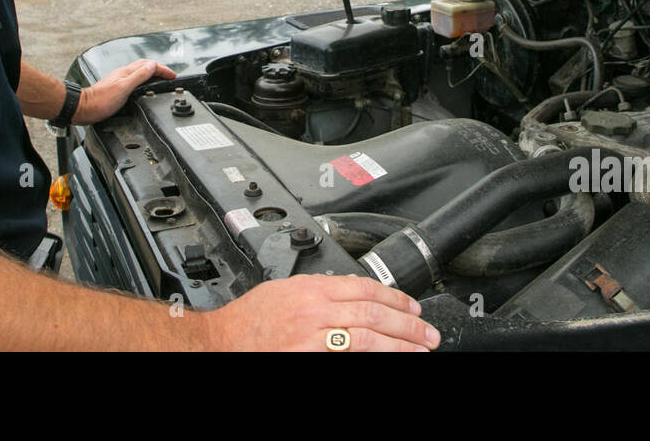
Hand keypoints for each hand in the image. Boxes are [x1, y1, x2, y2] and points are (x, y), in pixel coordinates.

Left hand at [74, 59, 175, 123]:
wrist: (84, 109)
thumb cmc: (100, 101)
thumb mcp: (124, 88)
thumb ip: (139, 76)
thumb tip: (153, 66)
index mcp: (126, 72)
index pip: (149, 65)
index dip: (163, 69)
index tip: (172, 75)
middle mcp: (123, 74)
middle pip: (145, 66)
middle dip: (159, 69)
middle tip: (169, 75)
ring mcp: (119, 81)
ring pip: (139, 73)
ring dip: (151, 74)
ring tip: (159, 79)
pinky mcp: (116, 89)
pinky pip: (134, 81)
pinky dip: (143, 82)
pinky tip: (142, 88)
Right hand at [202, 274, 440, 351]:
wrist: (221, 342)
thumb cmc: (250, 319)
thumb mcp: (286, 289)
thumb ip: (319, 289)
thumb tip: (353, 292)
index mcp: (312, 288)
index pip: (366, 288)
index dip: (396, 297)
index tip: (413, 307)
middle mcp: (315, 311)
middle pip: (374, 313)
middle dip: (407, 324)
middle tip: (428, 333)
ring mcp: (312, 339)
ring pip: (367, 338)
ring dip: (399, 345)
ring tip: (419, 351)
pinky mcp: (307, 359)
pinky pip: (347, 358)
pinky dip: (371, 359)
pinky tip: (388, 361)